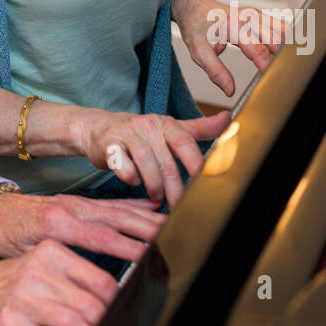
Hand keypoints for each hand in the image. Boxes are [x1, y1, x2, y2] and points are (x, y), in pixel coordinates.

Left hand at [0, 190, 164, 263]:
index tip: (148, 253)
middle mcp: (71, 208)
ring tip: (171, 223)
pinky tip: (152, 207)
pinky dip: (133, 205)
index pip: (99, 236)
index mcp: (57, 223)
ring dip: (145, 217)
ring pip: (117, 209)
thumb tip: (76, 283)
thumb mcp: (23, 256)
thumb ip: (51, 264)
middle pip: (115, 219)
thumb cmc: (6, 236)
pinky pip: (111, 203)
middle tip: (172, 235)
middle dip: (145, 228)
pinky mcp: (80, 201)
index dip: (126, 245)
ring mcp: (77, 202)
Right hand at [0, 240, 118, 325]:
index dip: (116, 300)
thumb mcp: (42, 264)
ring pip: (72, 324)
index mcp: (50, 253)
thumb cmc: (12, 284)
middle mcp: (37, 274)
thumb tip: (113, 296)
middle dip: (106, 324)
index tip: (123, 311)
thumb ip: (75, 276)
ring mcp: (23, 301)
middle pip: (89, 304)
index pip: (98, 278)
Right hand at [74, 108, 230, 207]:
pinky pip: (122, 165)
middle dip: (176, 189)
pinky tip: (133, 181)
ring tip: (156, 196)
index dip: (196, 165)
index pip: (186, 143)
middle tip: (179, 206)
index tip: (203, 185)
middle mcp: (148, 126)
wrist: (98, 128)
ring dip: (154, 186)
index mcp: (166, 124)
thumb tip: (228, 118)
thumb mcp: (169, 130)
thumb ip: (199, 128)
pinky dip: (130, 177)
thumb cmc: (138, 134)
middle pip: (167, 161)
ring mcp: (127, 134)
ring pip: (146, 164)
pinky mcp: (108, 145)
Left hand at [172, 0, 285, 97]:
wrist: (194, 7)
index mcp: (235, 26)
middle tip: (284, 78)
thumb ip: (215, 71)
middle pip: (277, 41)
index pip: (259, 51)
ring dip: (289, 49)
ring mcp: (257, 15)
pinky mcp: (261, 16)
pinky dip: (287, 40)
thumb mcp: (199, 52)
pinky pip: (281, 28)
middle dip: (282, 59)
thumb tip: (230, 90)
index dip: (268, 68)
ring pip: (284, 32)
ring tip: (291, 67)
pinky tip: (290, 52)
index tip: (272, 82)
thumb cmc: (196, 27)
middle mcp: (249, 18)